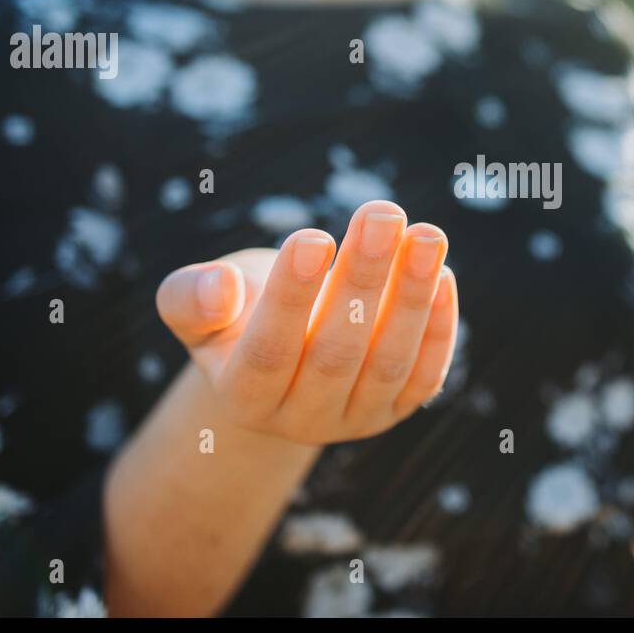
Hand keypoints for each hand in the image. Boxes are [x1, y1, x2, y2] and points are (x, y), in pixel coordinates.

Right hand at [153, 200, 458, 443]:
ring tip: (425, 234)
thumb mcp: (195, 305)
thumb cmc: (234, 314)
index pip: (269, 351)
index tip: (312, 236)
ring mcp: (356, 418)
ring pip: (388, 363)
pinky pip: (424, 373)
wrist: (280, 353)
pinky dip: (437, 326)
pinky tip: (442, 272)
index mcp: (244, 398)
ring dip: (411, 296)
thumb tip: (221, 286)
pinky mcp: (399, 408)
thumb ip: (191, 297)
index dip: (291, 297)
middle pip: (336, 354)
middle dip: (362, 279)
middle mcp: (302, 419)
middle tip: (381, 213)